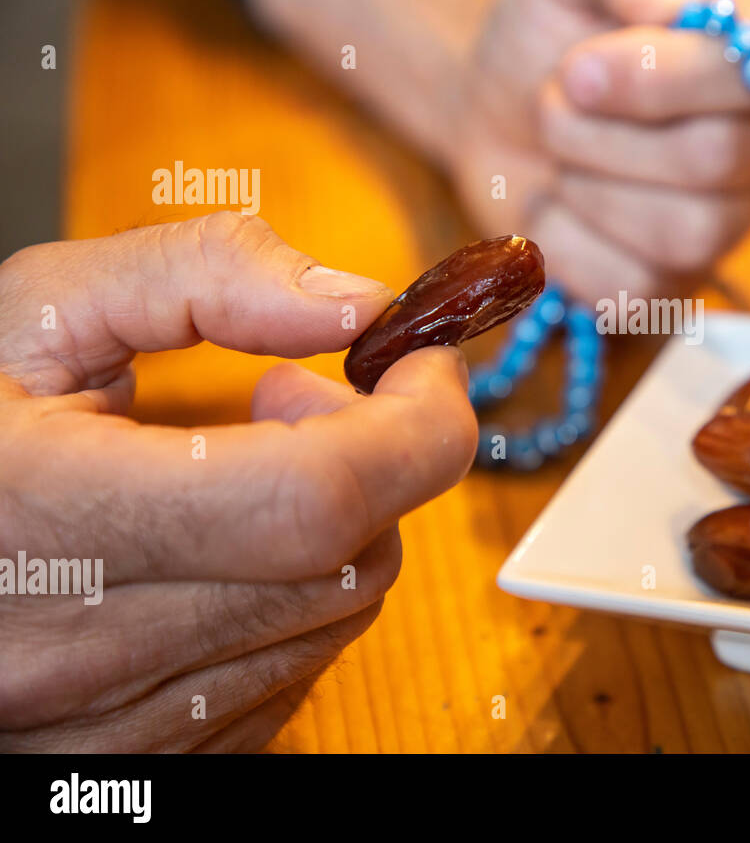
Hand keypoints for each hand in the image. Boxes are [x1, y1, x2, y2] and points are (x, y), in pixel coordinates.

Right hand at [0, 213, 476, 750]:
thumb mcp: (36, 317)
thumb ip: (201, 277)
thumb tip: (356, 304)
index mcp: (43, 514)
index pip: (315, 497)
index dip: (412, 423)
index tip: (421, 363)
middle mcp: (76, 649)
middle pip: (349, 560)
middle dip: (373, 459)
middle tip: (304, 397)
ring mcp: (109, 726)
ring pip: (336, 619)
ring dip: (336, 525)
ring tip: (245, 467)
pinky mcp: (139, 762)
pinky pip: (292, 675)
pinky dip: (295, 596)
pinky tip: (224, 549)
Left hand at [455, 0, 749, 304]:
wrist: (495, 100)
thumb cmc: (555, 22)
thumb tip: (666, 5)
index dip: (666, 74)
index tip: (579, 65)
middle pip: (717, 158)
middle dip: (602, 132)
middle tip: (554, 98)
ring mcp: (721, 223)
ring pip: (687, 234)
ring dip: (587, 188)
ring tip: (557, 150)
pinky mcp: (668, 286)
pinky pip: (633, 290)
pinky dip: (564, 246)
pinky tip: (552, 208)